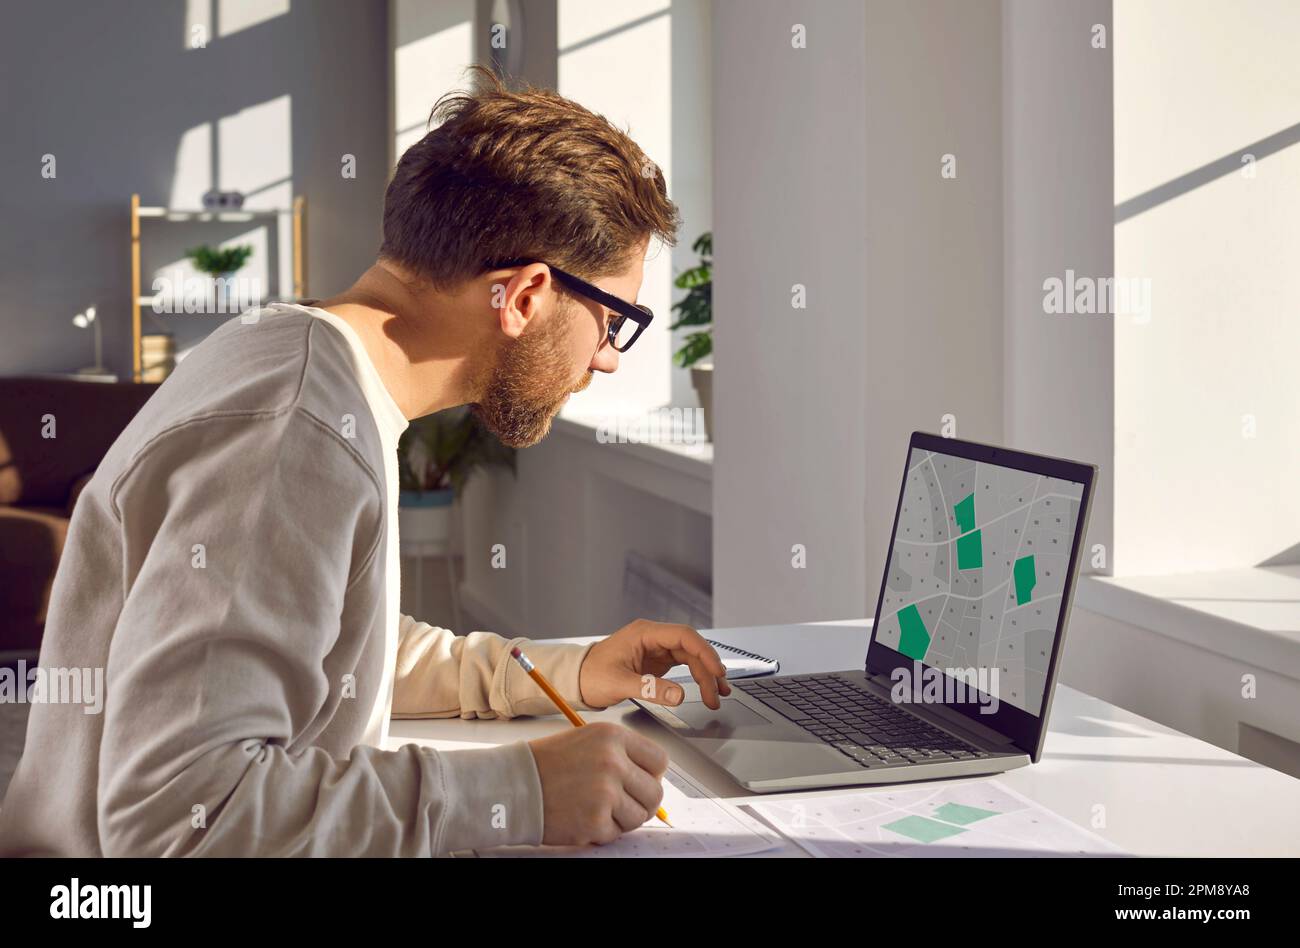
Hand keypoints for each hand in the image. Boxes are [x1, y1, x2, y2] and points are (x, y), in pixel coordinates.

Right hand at [528, 722, 668, 844]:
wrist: (513, 786)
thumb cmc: (547, 764)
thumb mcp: (588, 742)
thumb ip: (622, 756)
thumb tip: (652, 780)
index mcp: (613, 736)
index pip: (659, 760)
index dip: (650, 775)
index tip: (638, 781)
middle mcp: (613, 761)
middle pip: (654, 792)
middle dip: (641, 802)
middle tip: (620, 803)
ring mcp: (605, 793)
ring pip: (638, 816)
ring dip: (621, 819)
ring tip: (595, 809)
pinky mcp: (595, 820)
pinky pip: (615, 834)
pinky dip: (601, 831)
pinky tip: (581, 817)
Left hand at [578, 618, 731, 710]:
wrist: (576, 680)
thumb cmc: (590, 675)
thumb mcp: (618, 683)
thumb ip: (649, 689)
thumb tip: (678, 696)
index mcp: (644, 633)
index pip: (684, 636)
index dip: (704, 652)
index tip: (716, 670)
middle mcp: (653, 638)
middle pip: (691, 648)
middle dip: (708, 670)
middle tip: (716, 694)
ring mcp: (656, 649)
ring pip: (690, 658)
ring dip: (705, 675)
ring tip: (716, 696)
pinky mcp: (657, 662)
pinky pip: (684, 666)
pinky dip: (696, 677)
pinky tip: (705, 688)